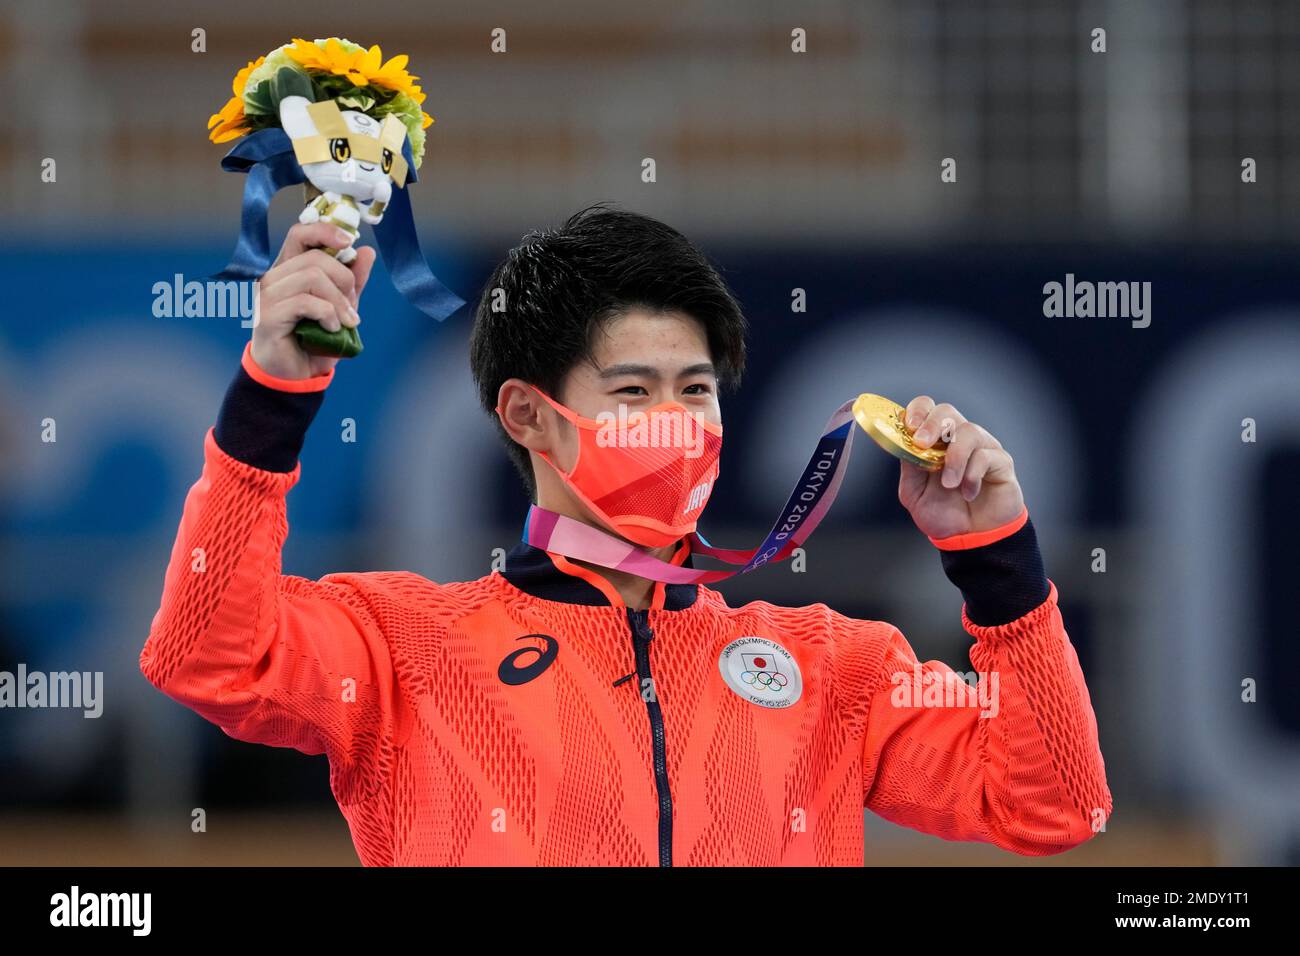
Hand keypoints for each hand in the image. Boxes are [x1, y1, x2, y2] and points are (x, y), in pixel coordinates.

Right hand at [249, 222, 376, 379]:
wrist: (295, 374)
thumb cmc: (314, 339)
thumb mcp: (340, 307)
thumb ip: (352, 281)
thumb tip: (366, 252)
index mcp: (288, 269)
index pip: (300, 233)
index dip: (325, 230)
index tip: (349, 241)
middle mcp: (273, 277)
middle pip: (315, 257)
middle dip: (344, 279)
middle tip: (353, 305)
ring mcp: (267, 296)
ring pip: (312, 277)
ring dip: (338, 301)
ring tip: (347, 322)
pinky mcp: (267, 316)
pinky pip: (306, 302)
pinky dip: (328, 314)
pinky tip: (332, 328)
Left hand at [896, 395, 1024, 539]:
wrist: (970, 540)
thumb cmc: (945, 514)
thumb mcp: (914, 494)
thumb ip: (910, 469)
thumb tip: (905, 444)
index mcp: (934, 443)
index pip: (927, 410)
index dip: (917, 410)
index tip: (908, 425)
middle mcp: (958, 440)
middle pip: (947, 410)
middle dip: (932, 424)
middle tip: (921, 443)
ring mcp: (981, 448)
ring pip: (968, 431)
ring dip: (954, 458)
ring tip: (949, 485)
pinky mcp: (1001, 462)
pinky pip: (986, 456)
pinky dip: (972, 475)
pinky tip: (969, 493)